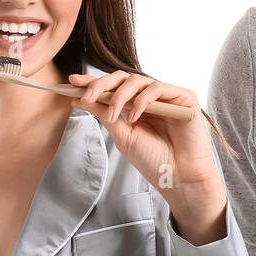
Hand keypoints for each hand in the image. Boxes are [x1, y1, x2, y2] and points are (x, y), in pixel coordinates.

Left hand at [67, 72, 226, 242]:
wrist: (178, 177)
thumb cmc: (154, 160)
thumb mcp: (123, 136)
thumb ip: (105, 115)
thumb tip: (80, 98)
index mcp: (136, 107)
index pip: (113, 89)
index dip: (93, 83)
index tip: (72, 81)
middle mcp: (151, 99)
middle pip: (123, 79)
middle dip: (101, 84)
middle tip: (87, 94)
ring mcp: (167, 97)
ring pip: (137, 80)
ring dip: (119, 96)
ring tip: (114, 115)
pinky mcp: (183, 98)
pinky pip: (156, 88)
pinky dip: (142, 100)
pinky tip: (135, 117)